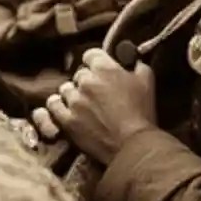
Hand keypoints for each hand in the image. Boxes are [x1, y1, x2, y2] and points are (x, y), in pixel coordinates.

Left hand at [30, 48, 156, 164]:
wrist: (133, 145)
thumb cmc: (142, 113)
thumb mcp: (147, 82)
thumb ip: (137, 65)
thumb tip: (132, 61)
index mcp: (104, 68)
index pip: (90, 54)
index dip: (95, 62)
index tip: (100, 71)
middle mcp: (86, 81)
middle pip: (78, 73)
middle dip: (86, 81)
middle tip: (97, 93)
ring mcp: (74, 101)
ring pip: (65, 89)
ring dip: (72, 95)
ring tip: (82, 105)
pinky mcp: (67, 120)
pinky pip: (53, 106)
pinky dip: (58, 106)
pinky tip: (65, 110)